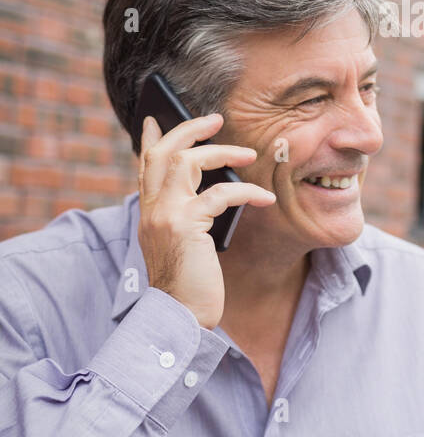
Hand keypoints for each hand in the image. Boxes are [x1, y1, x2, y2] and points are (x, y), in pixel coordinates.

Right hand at [137, 112, 275, 329]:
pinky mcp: (185, 226)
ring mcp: (165, 215)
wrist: (179, 317)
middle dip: (188, 129)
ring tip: (247, 154)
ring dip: (220, 152)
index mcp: (149, 213)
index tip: (155, 119)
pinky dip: (246, 192)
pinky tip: (265, 198)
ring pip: (186, 161)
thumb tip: (207, 193)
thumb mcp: (179, 245)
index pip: (145, 166)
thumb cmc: (188, 286)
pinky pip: (220, 194)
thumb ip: (183, 217)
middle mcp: (151, 209)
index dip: (151, 140)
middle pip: (163, 152)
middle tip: (215, 119)